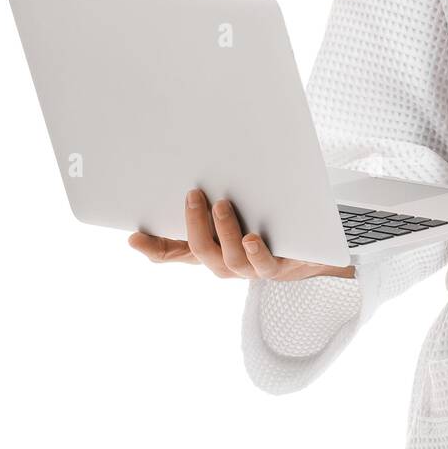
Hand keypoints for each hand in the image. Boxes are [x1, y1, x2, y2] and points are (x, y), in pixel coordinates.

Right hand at [128, 189, 354, 281]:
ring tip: (222, 205)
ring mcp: (251, 269)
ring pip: (229, 260)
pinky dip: (255, 252)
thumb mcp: (236, 214)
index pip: (174, 253)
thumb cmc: (267, 225)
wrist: (314, 246)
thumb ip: (211, 206)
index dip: (153, 248)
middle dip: (194, 222)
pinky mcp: (278, 268)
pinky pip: (263, 265)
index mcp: (211, 250)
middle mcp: (226, 263)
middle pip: (201, 252)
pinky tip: (251, 238)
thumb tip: (193, 180)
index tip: (133, 236)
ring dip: (224, 231)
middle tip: (194, 194)